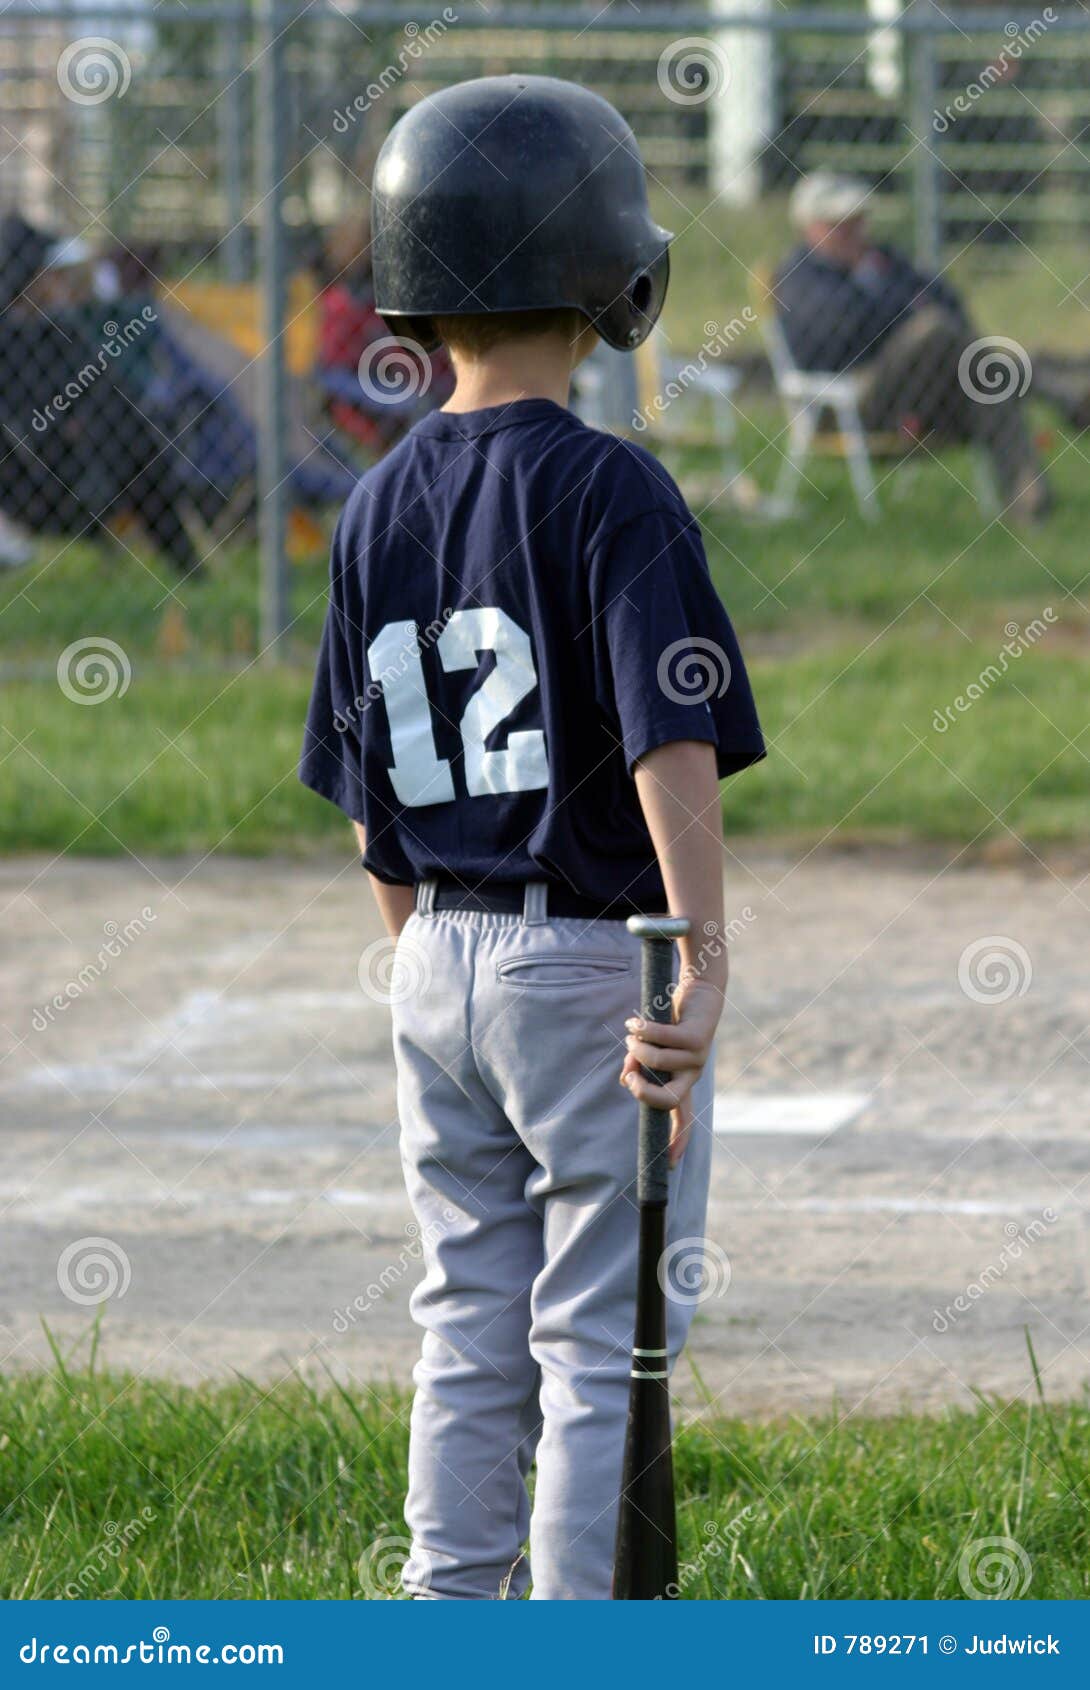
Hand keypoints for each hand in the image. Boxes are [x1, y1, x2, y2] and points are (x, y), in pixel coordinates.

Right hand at [619, 980, 722, 1163]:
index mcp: (683, 1080)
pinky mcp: (696, 1038)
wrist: (702, 990)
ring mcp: (697, 1057)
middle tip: (629, 1074)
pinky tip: (634, 1022)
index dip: (677, 1142)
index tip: (669, 1165)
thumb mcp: (653, 1047)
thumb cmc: (674, 1021)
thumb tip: (627, 1079)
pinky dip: (642, 1029)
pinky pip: (660, 1038)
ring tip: (632, 1033)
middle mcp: (692, 1073)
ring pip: (656, 1062)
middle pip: (669, 1101)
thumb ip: (639, 1064)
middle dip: (642, 1091)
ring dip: (636, 1046)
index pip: (683, 1118)